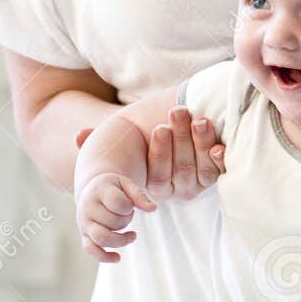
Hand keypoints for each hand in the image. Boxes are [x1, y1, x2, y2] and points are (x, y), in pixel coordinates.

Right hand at [76, 171, 155, 264]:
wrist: (92, 190)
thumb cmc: (113, 188)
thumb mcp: (127, 185)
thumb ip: (140, 196)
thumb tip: (153, 209)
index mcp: (98, 190)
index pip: (117, 203)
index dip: (129, 207)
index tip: (129, 205)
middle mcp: (87, 207)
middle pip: (112, 222)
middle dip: (126, 221)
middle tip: (128, 215)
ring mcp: (84, 222)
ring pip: (102, 238)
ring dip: (121, 240)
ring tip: (132, 235)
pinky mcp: (84, 235)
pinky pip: (91, 249)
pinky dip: (104, 257)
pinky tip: (118, 258)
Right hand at [77, 107, 225, 201]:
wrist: (175, 143)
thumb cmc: (141, 148)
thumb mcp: (119, 145)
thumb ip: (100, 140)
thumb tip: (80, 135)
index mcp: (154, 186)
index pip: (158, 174)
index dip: (161, 151)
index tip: (159, 128)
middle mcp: (177, 189)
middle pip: (182, 169)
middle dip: (182, 139)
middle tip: (178, 113)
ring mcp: (197, 184)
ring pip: (202, 169)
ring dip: (201, 143)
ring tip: (199, 120)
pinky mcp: (215, 176)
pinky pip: (219, 172)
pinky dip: (220, 159)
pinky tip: (220, 146)